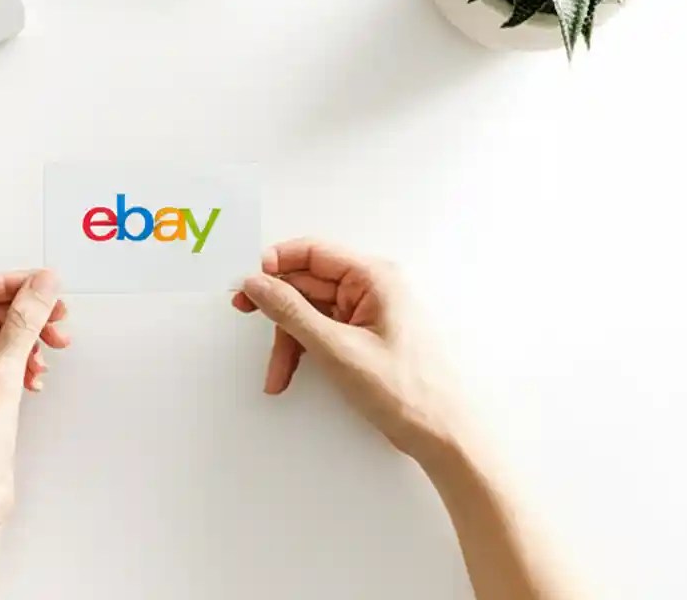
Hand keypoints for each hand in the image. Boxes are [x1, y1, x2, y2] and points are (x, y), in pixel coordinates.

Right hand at [233, 239, 463, 461]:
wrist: (442, 435)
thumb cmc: (407, 392)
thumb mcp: (337, 349)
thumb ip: (292, 312)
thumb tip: (259, 283)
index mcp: (375, 278)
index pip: (313, 252)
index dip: (276, 263)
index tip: (250, 281)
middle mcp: (373, 288)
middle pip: (307, 285)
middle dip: (278, 311)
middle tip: (244, 313)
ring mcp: (369, 313)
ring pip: (311, 313)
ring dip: (288, 340)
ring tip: (277, 374)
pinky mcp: (365, 336)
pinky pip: (323, 332)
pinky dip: (303, 351)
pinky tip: (290, 374)